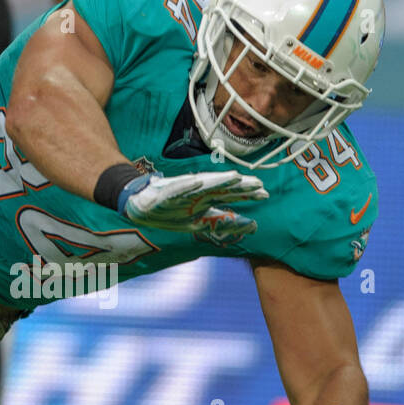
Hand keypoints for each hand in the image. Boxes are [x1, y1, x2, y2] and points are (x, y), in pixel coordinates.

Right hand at [119, 170, 267, 237]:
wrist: (139, 206)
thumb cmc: (170, 211)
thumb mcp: (199, 221)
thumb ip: (224, 222)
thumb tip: (254, 226)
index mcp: (204, 200)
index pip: (229, 195)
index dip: (246, 194)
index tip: (264, 193)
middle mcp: (195, 194)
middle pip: (221, 189)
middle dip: (238, 186)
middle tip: (257, 183)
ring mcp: (181, 192)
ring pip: (202, 186)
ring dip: (217, 182)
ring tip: (233, 178)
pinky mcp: (165, 193)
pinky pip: (176, 190)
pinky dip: (185, 186)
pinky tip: (196, 182)